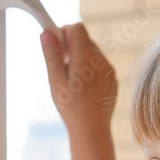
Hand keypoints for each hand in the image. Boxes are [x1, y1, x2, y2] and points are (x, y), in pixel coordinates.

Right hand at [40, 22, 117, 138]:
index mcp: (86, 59)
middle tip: (61, 66)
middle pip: (85, 39)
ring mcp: (109, 70)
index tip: (56, 47)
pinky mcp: (112, 79)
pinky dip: (89, 69)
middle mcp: (101, 61)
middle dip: (70, 47)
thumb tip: (46, 33)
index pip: (77, 28)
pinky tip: (82, 87)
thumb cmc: (72, 108)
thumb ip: (52, 55)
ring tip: (71, 79)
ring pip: (92, 52)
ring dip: (80, 57)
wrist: (92, 130)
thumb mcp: (56, 81)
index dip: (64, 32)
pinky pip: (99, 65)